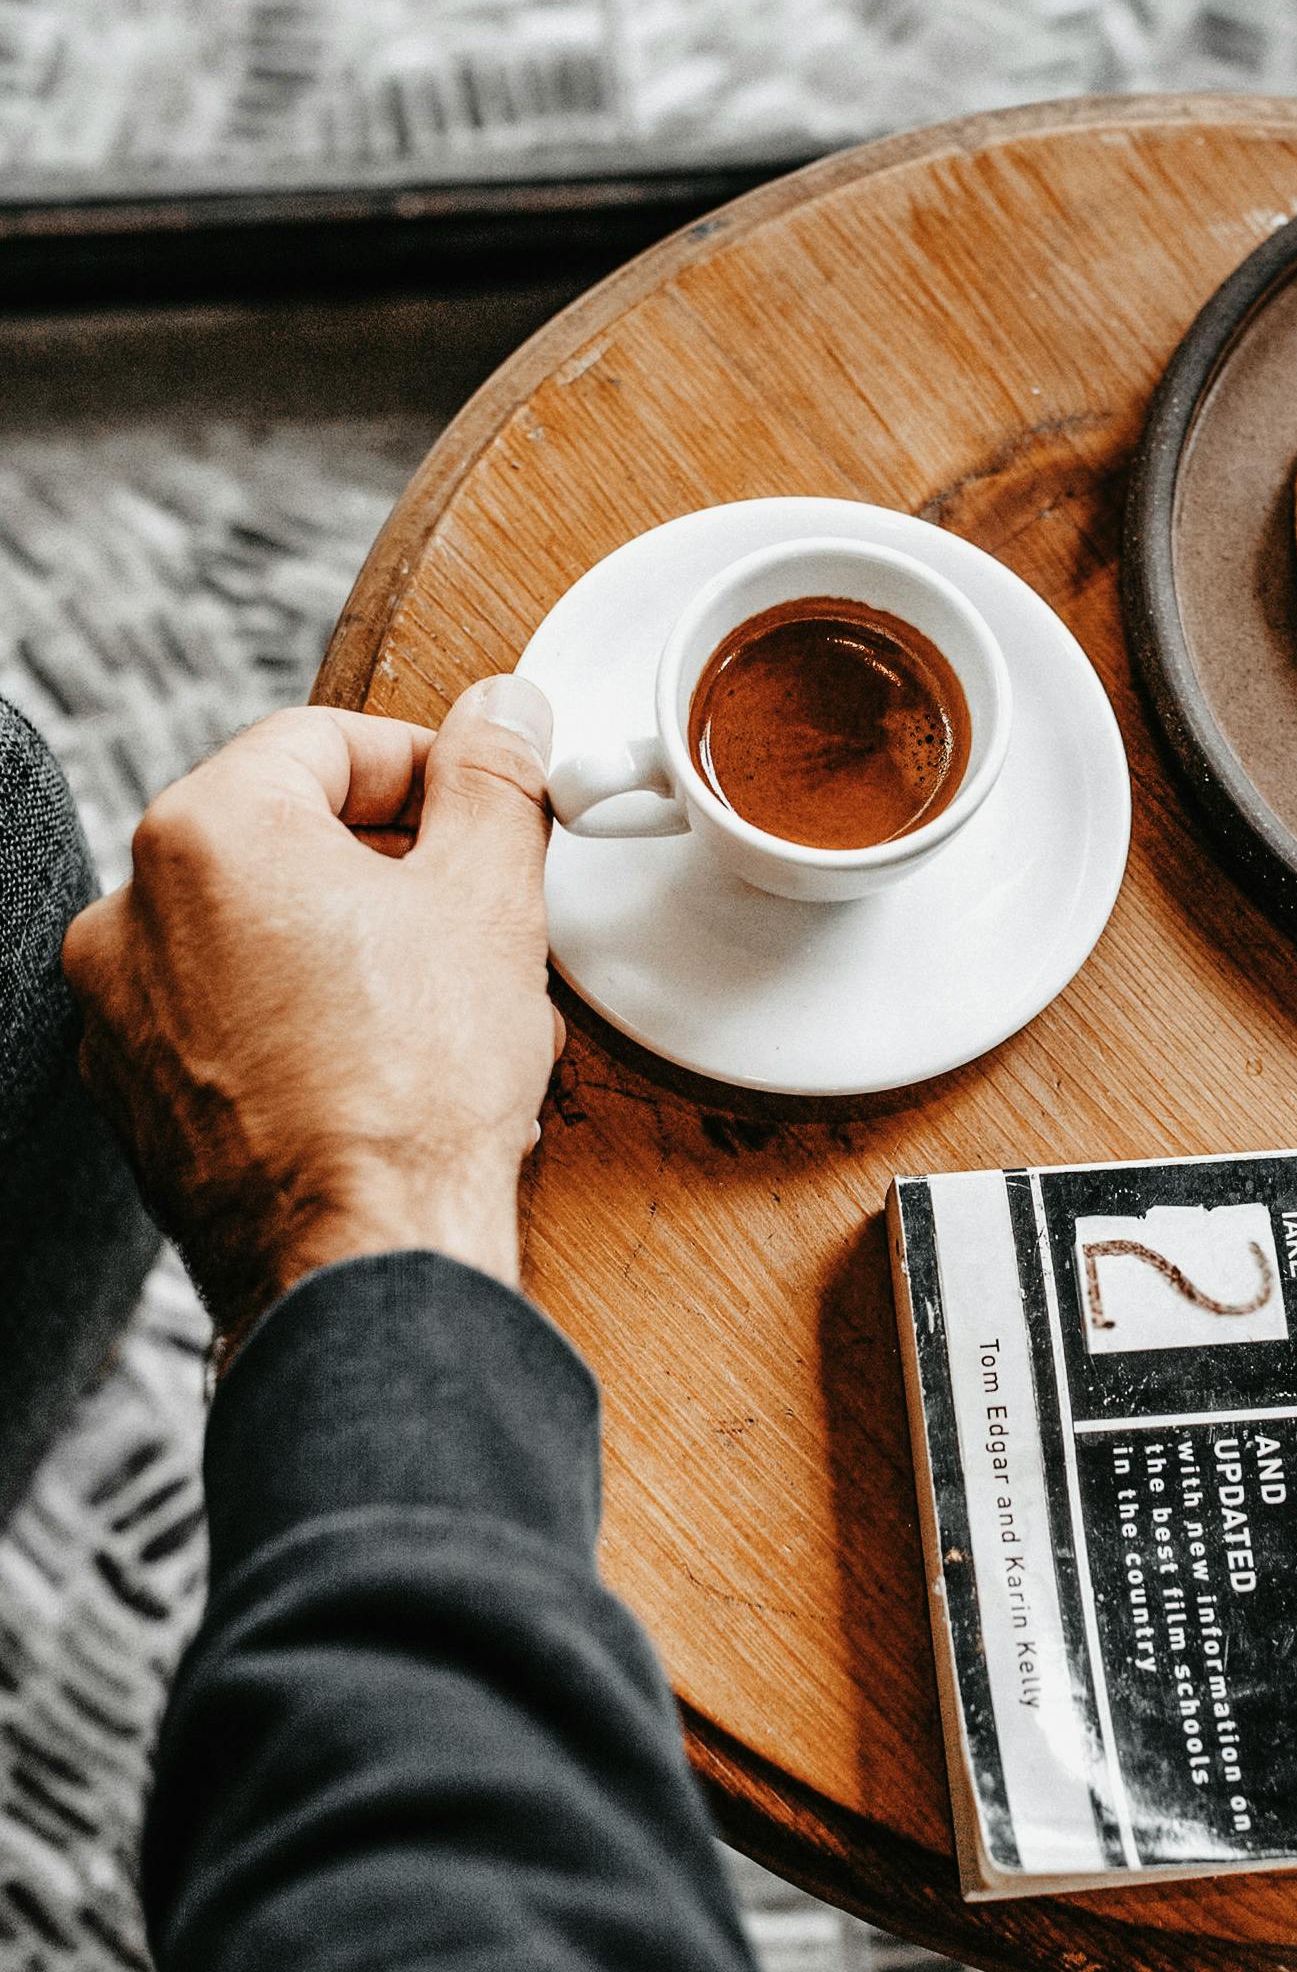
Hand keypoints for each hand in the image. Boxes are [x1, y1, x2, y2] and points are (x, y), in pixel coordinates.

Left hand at [64, 679, 562, 1349]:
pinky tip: (380, 1069)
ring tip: (439, 1006)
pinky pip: (226, 1021)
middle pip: (281, 840)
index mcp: (206, 833)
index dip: (423, 765)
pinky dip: (297, 1023)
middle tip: (472, 913)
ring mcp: (120, 1015)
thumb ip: (493, 781)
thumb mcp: (488, 900)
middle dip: (387, 867)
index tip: (477, 806)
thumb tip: (502, 712)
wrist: (359, 1260)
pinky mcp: (134, 1099)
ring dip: (347, 948)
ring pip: (254, 935)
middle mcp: (131, 914)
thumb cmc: (414, 1090)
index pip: (323, 742)